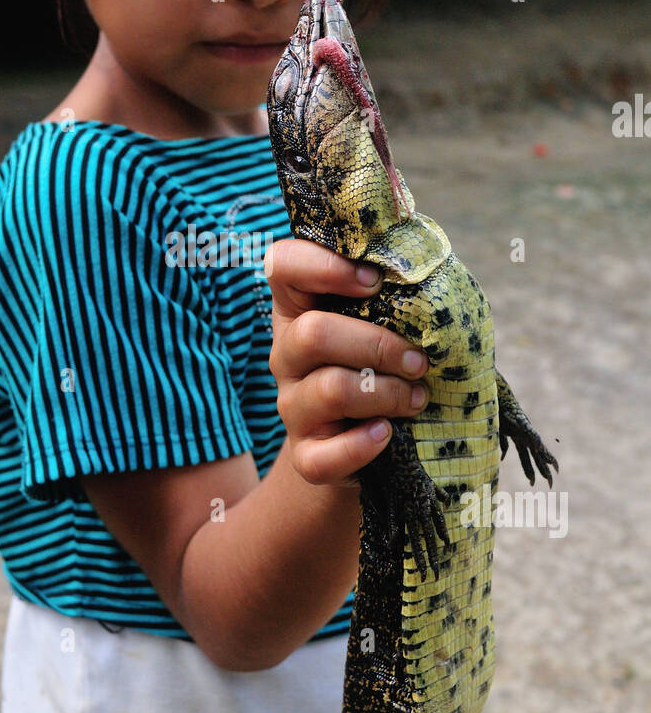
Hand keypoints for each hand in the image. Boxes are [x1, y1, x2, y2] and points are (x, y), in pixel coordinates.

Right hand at [265, 238, 429, 488]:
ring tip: (418, 398)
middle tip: (419, 361)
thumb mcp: (387, 322)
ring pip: (330, 389)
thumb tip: (431, 256)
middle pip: (313, 334)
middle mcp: (287, 353)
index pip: (282, 264)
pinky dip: (361, 445)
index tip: (373, 279)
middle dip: (379, 345)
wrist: (371, 450)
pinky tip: (386, 434)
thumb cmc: (388, 368)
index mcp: (301, 307)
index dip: (321, 265)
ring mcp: (292, 405)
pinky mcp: (306, 455)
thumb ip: (398, 290)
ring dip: (386, 392)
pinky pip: (325, 455)